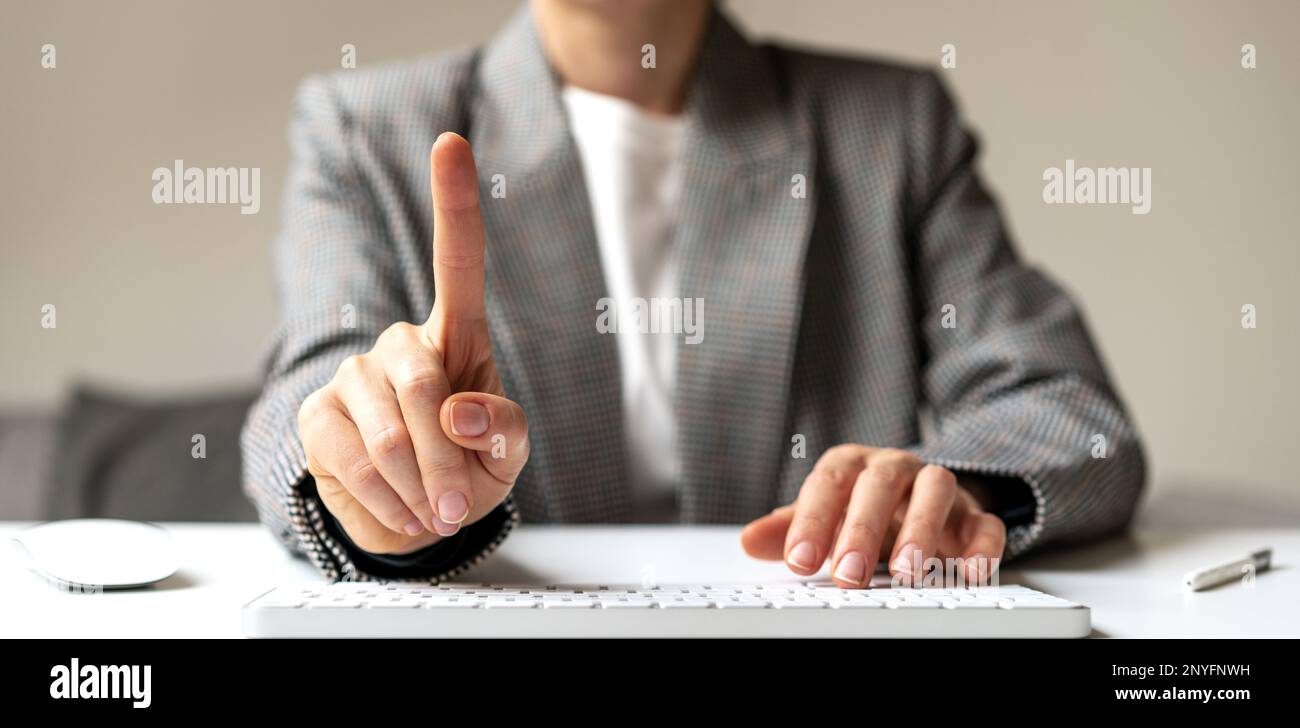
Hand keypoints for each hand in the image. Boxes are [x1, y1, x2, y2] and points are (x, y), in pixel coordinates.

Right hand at [297, 132, 528, 554]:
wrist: (420, 515)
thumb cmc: (473, 466)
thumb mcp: (508, 451)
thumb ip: (504, 429)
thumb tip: (456, 414)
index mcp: (457, 334)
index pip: (456, 260)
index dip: (454, 201)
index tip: (452, 142)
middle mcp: (401, 342)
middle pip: (422, 381)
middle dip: (447, 457)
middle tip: (461, 507)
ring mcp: (353, 375)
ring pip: (387, 430)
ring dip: (422, 486)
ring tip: (440, 513)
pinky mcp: (317, 415)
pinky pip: (350, 459)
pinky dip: (388, 500)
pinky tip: (407, 514)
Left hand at [740, 445, 1005, 587]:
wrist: (918, 496)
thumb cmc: (862, 507)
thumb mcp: (824, 515)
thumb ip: (789, 527)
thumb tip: (749, 540)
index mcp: (852, 465)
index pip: (828, 483)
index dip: (812, 520)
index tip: (799, 562)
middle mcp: (895, 468)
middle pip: (879, 484)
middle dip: (862, 529)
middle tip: (847, 575)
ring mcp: (937, 486)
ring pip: (935, 491)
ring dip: (922, 530)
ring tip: (907, 574)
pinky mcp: (975, 513)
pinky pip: (985, 522)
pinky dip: (981, 546)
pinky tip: (969, 573)